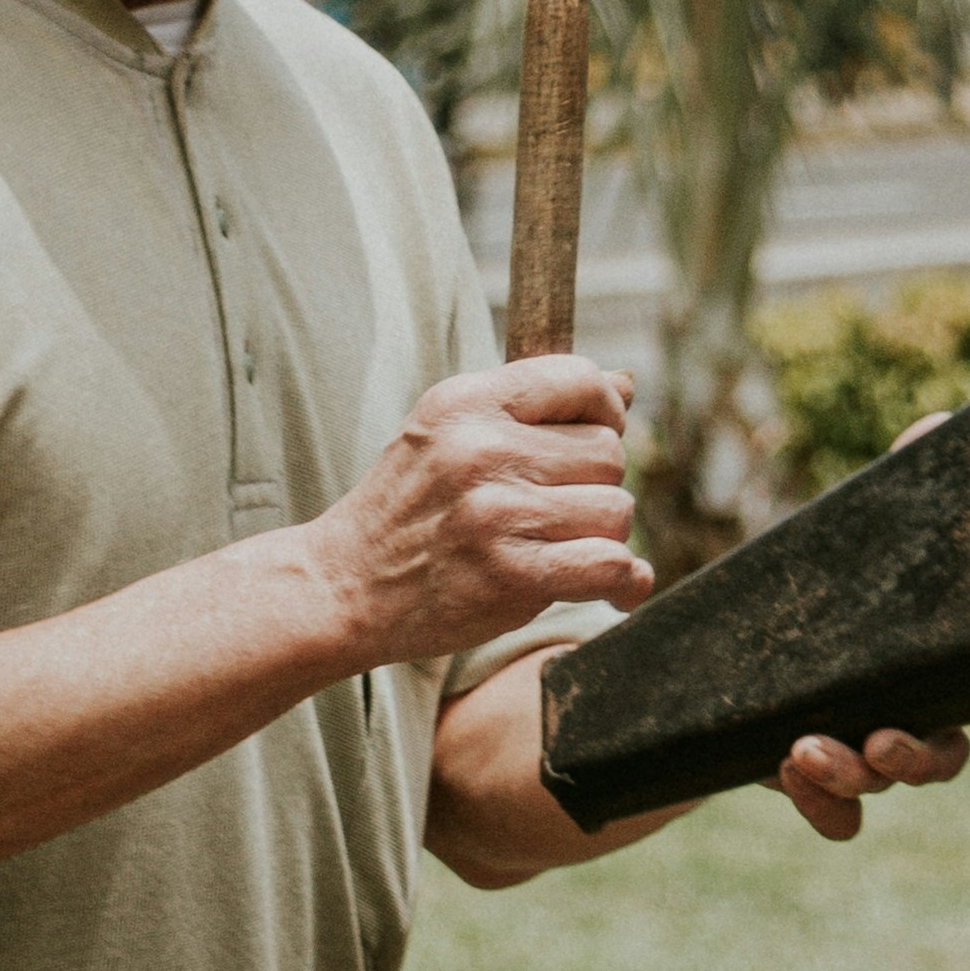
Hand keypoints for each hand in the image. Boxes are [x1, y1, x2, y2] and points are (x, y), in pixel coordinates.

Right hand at [318, 356, 650, 672]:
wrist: (344, 588)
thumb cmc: (404, 513)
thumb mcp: (448, 433)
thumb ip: (532, 408)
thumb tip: (625, 387)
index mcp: (466, 404)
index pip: (579, 380)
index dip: (604, 412)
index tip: (592, 441)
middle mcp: (482, 451)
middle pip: (607, 453)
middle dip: (593, 486)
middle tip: (554, 512)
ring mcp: (497, 514)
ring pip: (615, 510)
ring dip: (600, 536)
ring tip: (558, 548)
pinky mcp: (512, 576)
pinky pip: (610, 565)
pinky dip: (622, 582)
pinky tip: (613, 589)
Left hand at [767, 402, 969, 831]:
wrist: (749, 622)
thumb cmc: (835, 567)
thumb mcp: (862, 525)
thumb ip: (905, 479)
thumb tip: (936, 424)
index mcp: (948, 660)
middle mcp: (919, 713)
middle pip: (940, 755)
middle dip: (914, 757)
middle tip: (879, 740)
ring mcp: (869, 749)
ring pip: (882, 783)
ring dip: (850, 777)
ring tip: (803, 750)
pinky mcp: (817, 772)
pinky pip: (838, 814)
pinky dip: (821, 806)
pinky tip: (786, 774)